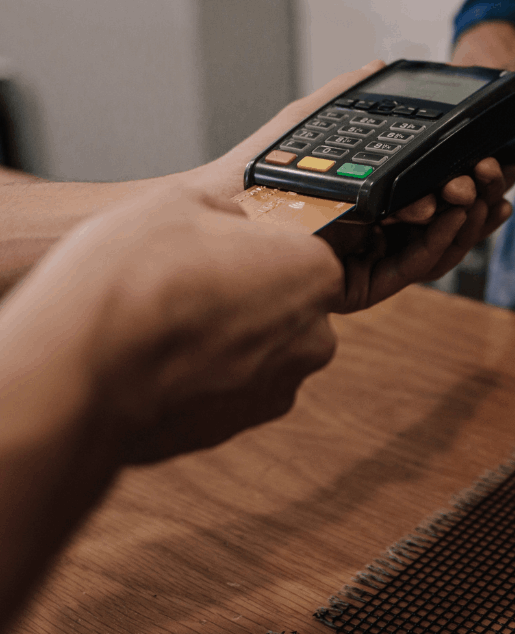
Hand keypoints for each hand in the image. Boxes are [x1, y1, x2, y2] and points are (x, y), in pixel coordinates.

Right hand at [0, 186, 344, 464]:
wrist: (77, 369)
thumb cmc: (131, 280)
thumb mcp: (180, 203)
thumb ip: (226, 214)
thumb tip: (232, 221)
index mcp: (313, 274)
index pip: (317, 256)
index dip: (272, 250)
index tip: (237, 248)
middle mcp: (310, 339)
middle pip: (291, 308)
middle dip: (251, 296)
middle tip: (193, 282)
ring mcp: (274, 390)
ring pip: (257, 353)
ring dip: (223, 340)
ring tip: (164, 323)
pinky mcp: (233, 430)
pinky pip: (225, 391)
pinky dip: (198, 378)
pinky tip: (153, 360)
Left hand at [192, 60, 514, 309]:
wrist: (222, 208)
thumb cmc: (257, 171)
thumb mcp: (310, 123)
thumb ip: (345, 97)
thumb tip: (375, 68)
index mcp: (368, 203)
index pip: (432, 195)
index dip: (467, 180)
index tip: (493, 162)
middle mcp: (371, 236)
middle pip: (442, 223)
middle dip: (477, 199)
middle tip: (495, 174)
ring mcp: (367, 262)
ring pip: (435, 246)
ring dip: (466, 217)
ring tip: (478, 189)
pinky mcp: (360, 286)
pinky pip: (412, 267)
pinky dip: (439, 240)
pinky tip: (451, 213)